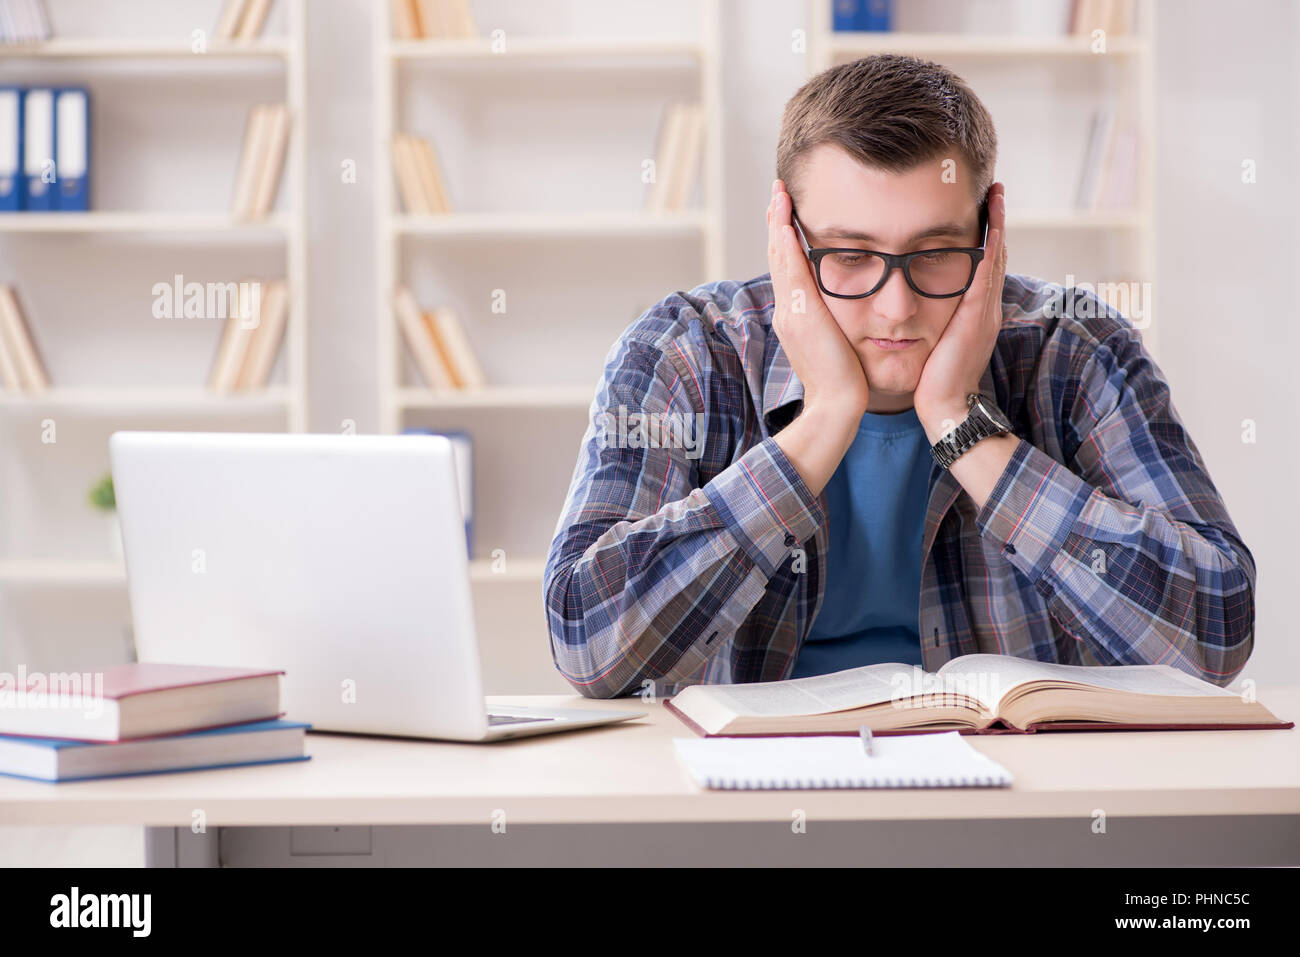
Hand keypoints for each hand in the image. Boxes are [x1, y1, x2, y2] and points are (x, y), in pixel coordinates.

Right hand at [767, 179, 868, 418]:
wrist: (839, 405)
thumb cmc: (845, 380)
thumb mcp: (836, 344)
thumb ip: (834, 322)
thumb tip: (842, 307)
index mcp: (796, 316)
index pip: (787, 268)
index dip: (783, 240)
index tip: (786, 214)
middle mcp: (787, 310)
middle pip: (777, 257)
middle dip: (776, 223)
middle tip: (777, 192)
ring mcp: (791, 311)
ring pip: (779, 258)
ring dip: (777, 224)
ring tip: (778, 196)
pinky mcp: (801, 314)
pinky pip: (789, 271)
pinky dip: (784, 244)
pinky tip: (784, 222)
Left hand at [914, 183, 1007, 442]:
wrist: (945, 410)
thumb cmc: (933, 382)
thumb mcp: (935, 344)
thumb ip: (932, 322)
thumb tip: (914, 306)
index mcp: (975, 314)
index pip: (983, 267)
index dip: (984, 238)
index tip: (982, 211)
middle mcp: (985, 309)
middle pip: (995, 256)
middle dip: (995, 222)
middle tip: (995, 191)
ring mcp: (985, 313)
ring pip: (995, 259)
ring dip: (996, 226)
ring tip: (996, 196)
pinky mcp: (977, 318)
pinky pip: (986, 275)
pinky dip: (990, 249)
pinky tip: (989, 226)